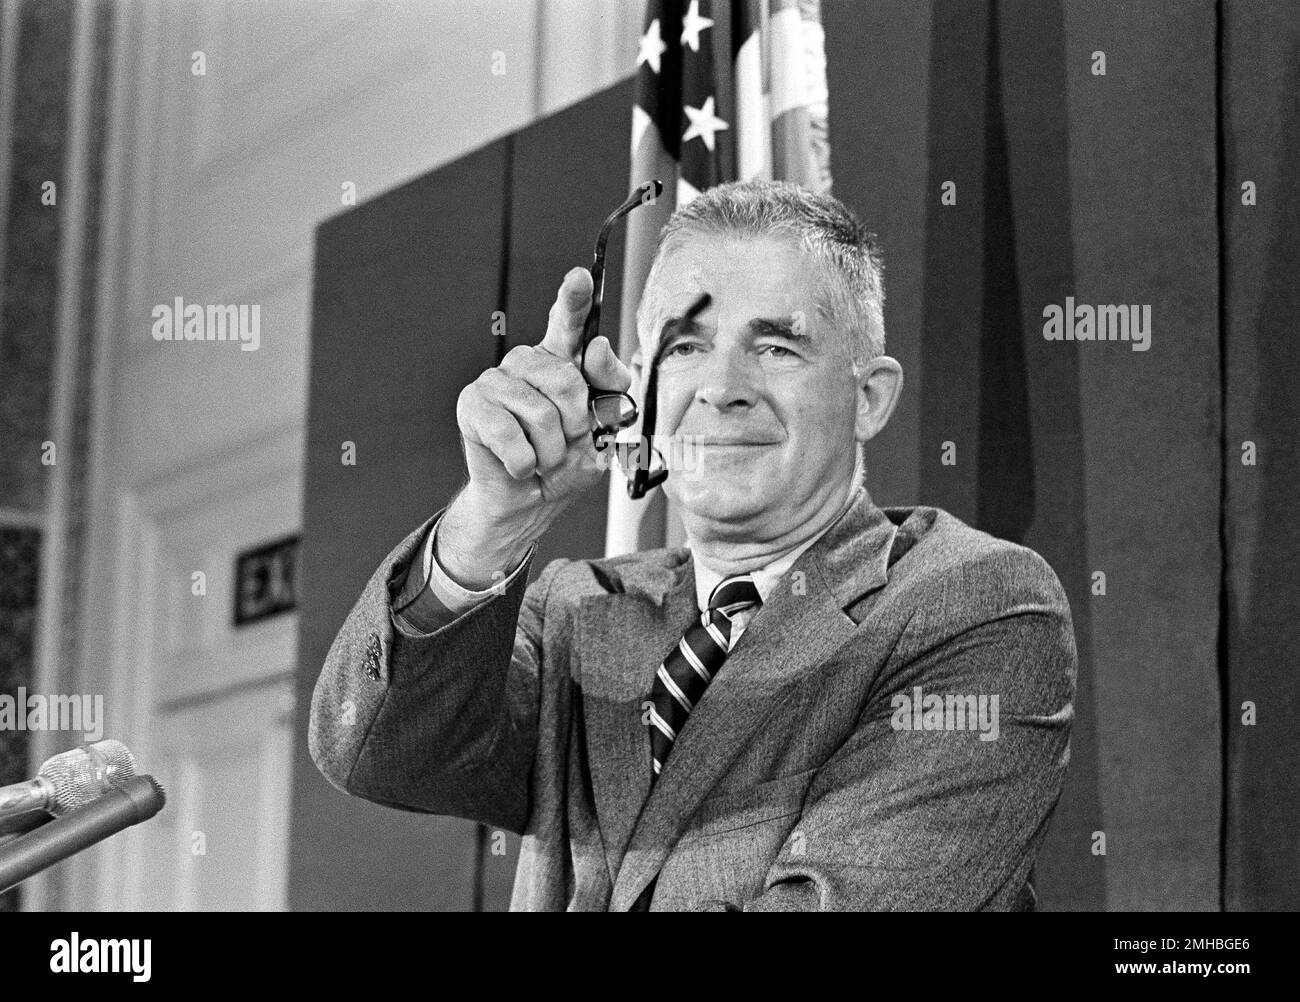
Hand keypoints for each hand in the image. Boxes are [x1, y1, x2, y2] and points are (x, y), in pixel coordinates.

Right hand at [437, 267, 631, 587]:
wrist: (532, 501)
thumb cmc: (568, 461)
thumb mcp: (605, 428)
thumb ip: (609, 388)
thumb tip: (596, 347)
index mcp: (563, 360)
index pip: (570, 322)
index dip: (574, 298)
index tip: (579, 278)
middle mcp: (529, 361)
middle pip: (567, 381)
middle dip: (575, 425)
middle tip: (565, 441)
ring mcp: (497, 379)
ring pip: (540, 413)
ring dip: (551, 449)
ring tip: (542, 453)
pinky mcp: (472, 404)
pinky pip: (509, 434)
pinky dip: (523, 461)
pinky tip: (519, 463)